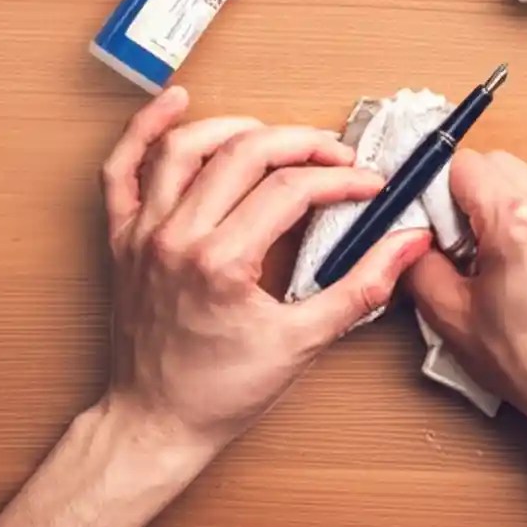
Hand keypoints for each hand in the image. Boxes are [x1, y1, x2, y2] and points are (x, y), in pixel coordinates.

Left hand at [100, 87, 431, 448]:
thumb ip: (360, 287)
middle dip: (301, 144)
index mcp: (221, 262)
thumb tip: (405, 246)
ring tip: (275, 131)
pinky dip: (145, 129)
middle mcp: (177, 237)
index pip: (290, 190)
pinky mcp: (123, 238)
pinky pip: (122, 169)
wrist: (155, 422)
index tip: (367, 185)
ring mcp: (144, 233)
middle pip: (244, 155)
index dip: (339, 180)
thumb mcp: (302, 343)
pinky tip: (174, 104)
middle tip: (335, 154)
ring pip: (186, 149)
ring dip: (236, 127)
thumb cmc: (218, 393)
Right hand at [405, 149, 526, 433]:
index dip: (441, 193)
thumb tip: (409, 236)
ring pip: (526, 179)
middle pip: (497, 164)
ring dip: (505, 205)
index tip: (441, 227)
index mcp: (517, 221)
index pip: (464, 165)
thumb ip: (418, 262)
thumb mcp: (451, 315)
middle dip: (473, 195)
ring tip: (503, 259)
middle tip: (468, 245)